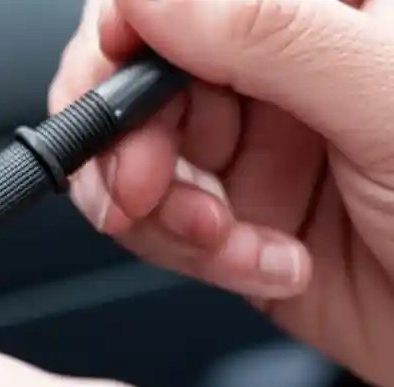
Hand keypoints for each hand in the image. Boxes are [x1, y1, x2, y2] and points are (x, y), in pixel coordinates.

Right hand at [50, 0, 393, 386]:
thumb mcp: (387, 101)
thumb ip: (267, 32)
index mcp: (332, 10)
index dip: (129, 29)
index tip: (114, 77)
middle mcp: (286, 68)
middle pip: (140, 72)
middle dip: (126, 137)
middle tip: (140, 187)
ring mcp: (262, 145)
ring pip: (136, 154)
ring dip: (160, 210)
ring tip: (221, 240)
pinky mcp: (244, 221)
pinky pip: (165, 226)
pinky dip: (193, 254)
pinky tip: (264, 265)